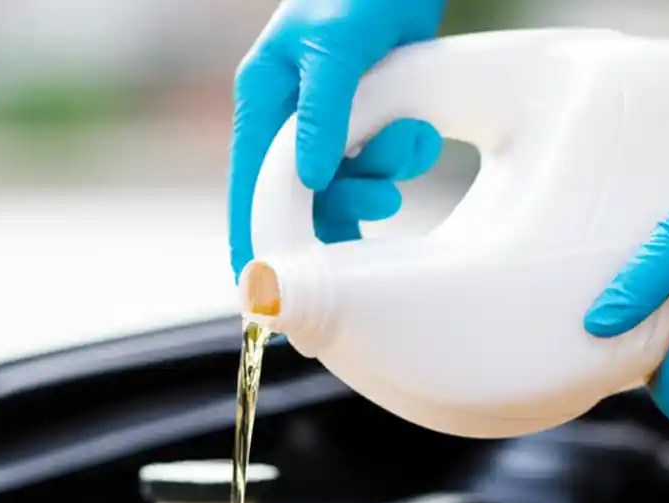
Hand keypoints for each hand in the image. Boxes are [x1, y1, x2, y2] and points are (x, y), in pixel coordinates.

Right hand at [228, 0, 446, 277]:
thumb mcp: (336, 49)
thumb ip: (321, 114)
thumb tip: (312, 180)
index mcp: (263, 99)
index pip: (248, 184)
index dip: (253, 237)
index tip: (258, 288)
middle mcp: (291, 117)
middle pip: (302, 196)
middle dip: (344, 204)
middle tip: (382, 199)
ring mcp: (330, 120)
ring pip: (346, 183)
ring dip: (381, 176)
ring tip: (412, 144)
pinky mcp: (369, 118)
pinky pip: (377, 163)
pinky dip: (400, 158)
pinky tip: (420, 136)